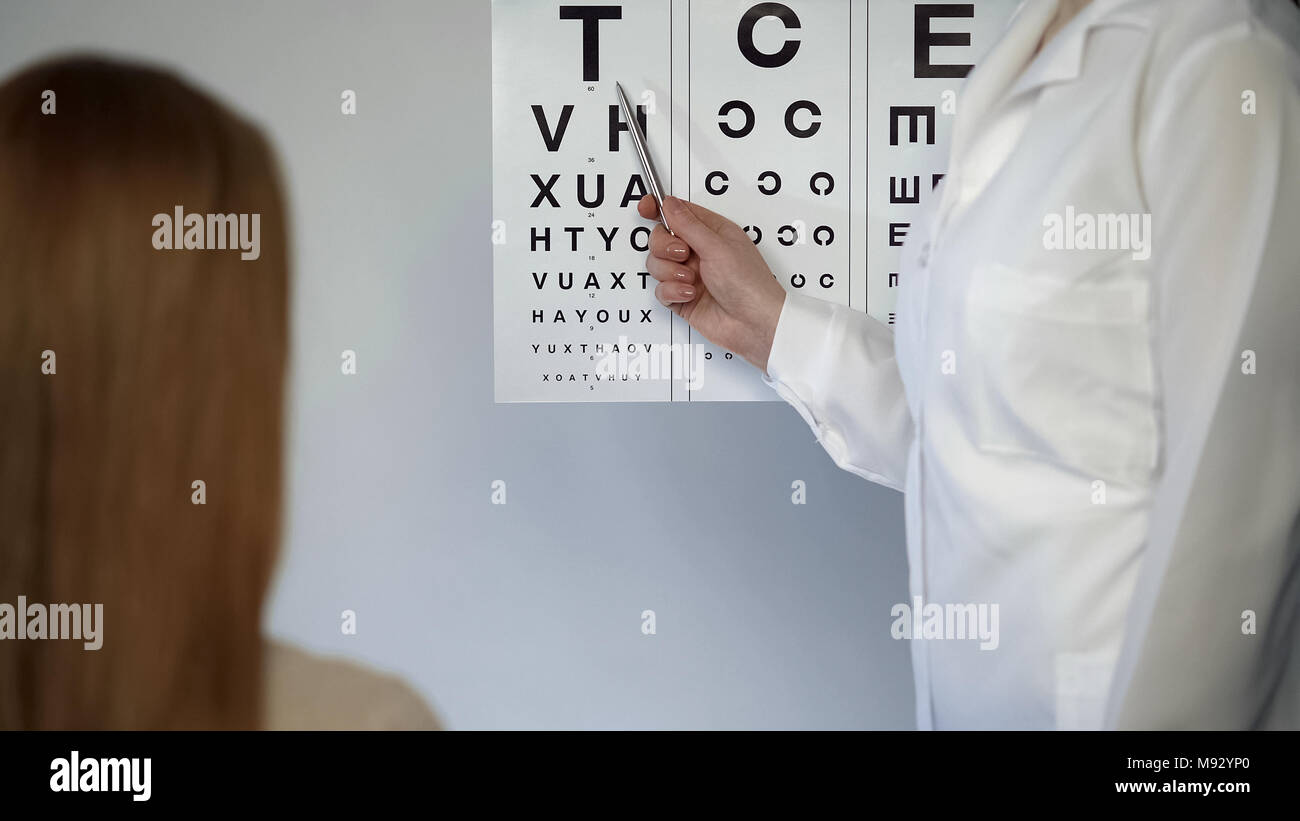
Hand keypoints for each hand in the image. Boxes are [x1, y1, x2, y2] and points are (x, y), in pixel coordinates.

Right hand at [638, 194, 785, 372]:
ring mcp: (690, 275)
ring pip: (657, 264)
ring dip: (670, 272)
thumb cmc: (749, 285)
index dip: (659, 208)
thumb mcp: (717, 247)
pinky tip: (689, 294)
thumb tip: (669, 203)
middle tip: (682, 254)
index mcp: (712, 232)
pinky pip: (661, 289)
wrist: (754, 325)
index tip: (646, 208)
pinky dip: (672, 291)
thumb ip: (688, 224)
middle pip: (661, 238)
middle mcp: (699, 252)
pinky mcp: (682, 298)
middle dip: (665, 246)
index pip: (679, 213)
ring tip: (691, 279)